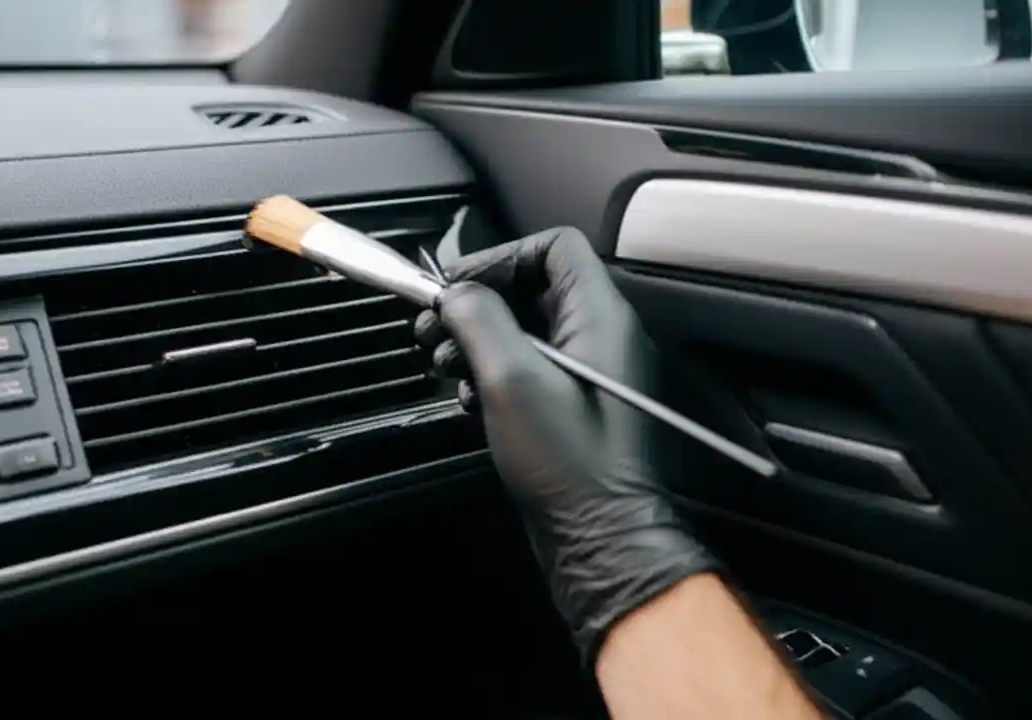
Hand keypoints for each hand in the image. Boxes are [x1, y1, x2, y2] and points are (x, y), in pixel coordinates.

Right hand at [415, 228, 718, 663]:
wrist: (599, 536)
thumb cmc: (568, 462)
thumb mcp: (511, 378)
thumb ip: (479, 319)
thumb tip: (455, 292)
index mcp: (598, 316)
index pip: (553, 247)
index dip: (500, 256)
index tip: (456, 285)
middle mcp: (597, 337)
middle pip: (528, 288)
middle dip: (474, 303)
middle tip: (432, 326)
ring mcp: (585, 373)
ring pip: (520, 330)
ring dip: (474, 341)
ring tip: (444, 366)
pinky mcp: (569, 407)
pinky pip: (524, 369)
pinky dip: (488, 375)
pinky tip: (470, 401)